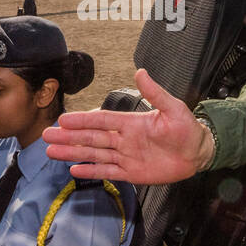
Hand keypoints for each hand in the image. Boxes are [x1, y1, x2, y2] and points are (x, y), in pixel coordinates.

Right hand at [42, 68, 212, 181]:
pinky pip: (108, 172)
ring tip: (52, 152)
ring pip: (94, 155)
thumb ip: (155, 93)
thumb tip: (141, 72)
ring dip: (73, 153)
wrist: (197, 153)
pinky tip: (74, 170)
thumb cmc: (186, 128)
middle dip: (69, 137)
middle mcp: (124, 139)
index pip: (101, 120)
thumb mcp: (173, 108)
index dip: (82, 119)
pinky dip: (91, 171)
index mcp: (131, 123)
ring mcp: (126, 157)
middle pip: (91, 138)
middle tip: (47, 136)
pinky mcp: (131, 173)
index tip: (63, 119)